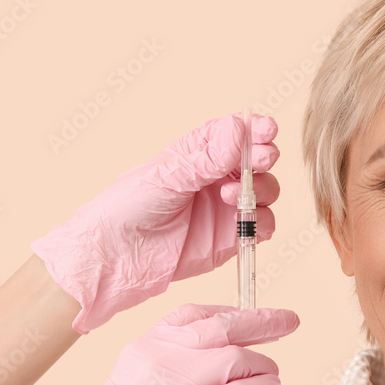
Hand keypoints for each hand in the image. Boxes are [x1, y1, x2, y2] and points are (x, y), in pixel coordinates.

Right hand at [5, 303, 299, 384]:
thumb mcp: (137, 376)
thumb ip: (173, 357)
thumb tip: (225, 350)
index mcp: (147, 344)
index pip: (195, 313)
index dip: (230, 311)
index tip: (251, 314)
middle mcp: (163, 356)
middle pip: (223, 326)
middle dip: (262, 321)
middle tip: (289, 321)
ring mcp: (181, 384)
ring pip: (238, 357)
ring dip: (263, 364)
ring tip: (270, 373)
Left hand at [33, 113, 281, 333]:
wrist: (117, 256)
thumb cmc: (129, 207)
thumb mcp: (168, 175)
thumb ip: (207, 157)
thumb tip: (240, 129)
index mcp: (198, 152)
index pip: (235, 132)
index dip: (254, 128)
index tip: (267, 129)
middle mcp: (217, 176)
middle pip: (257, 158)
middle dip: (264, 156)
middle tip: (260, 160)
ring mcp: (227, 206)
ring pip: (265, 189)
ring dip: (261, 188)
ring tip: (230, 195)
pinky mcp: (232, 236)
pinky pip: (262, 224)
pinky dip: (263, 220)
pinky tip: (246, 220)